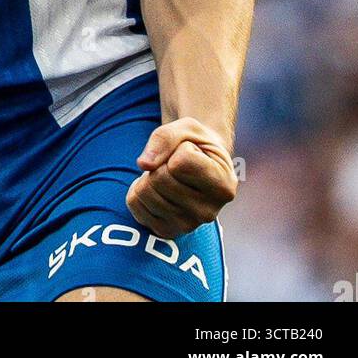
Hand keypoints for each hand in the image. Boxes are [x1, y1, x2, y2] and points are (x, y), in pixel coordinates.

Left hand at [126, 117, 236, 237]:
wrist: (199, 165)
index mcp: (224, 186)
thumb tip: (144, 164)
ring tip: (168, 176)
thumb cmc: (195, 144)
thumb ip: (165, 137)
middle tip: (175, 164)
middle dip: (161, 162)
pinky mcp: (166, 230)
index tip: (192, 151)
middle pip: (160, 178)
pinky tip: (157, 189)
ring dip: (149, 175)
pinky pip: (134, 203)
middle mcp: (208, 212)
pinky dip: (138, 188)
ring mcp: (187, 225)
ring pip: (145, 191)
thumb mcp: (188, 127)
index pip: (180, 162)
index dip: (180, 148)